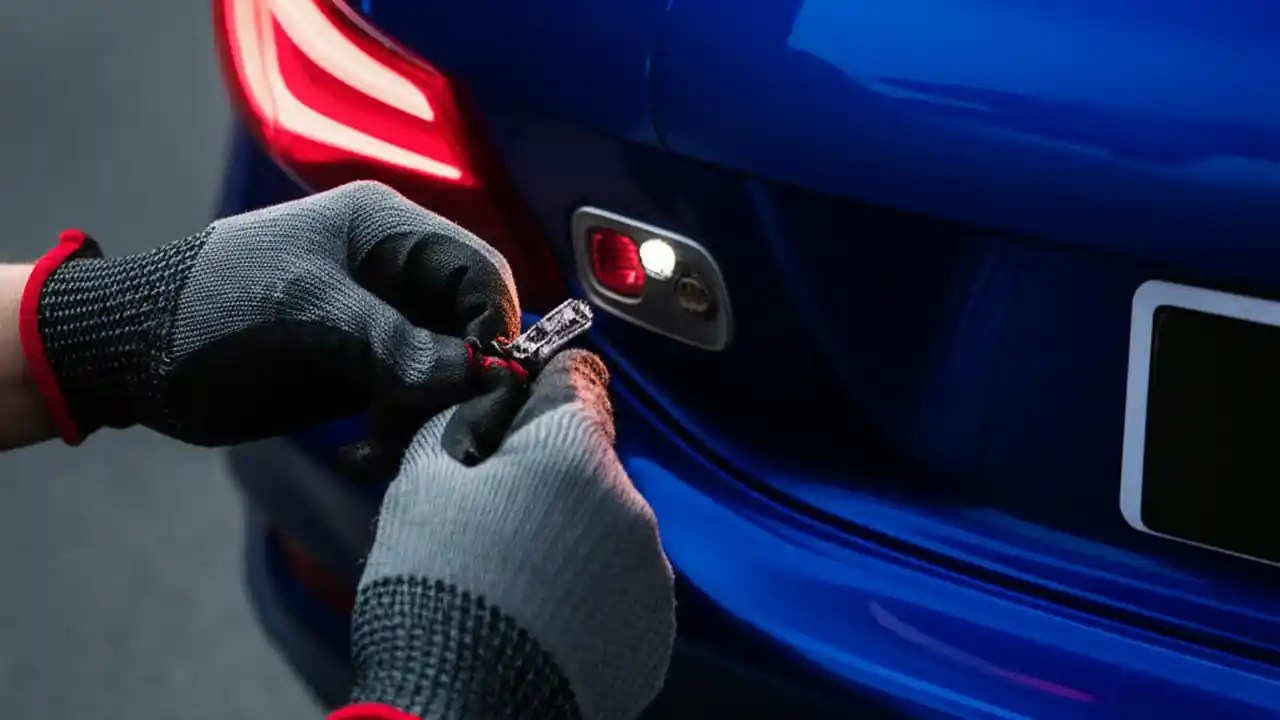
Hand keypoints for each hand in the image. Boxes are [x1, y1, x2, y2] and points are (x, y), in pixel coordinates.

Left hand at [21, 180, 518, 446]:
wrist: (129, 353)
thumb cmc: (210, 310)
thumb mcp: (302, 315)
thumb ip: (392, 342)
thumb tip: (476, 375)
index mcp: (385, 230)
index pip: (479, 273)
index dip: (494, 327)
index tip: (484, 384)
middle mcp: (393, 275)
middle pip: (471, 328)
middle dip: (462, 383)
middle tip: (443, 432)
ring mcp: (380, 326)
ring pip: (447, 375)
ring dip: (428, 418)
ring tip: (378, 446)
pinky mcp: (362, 372)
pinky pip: (411, 404)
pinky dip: (399, 434)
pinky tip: (360, 454)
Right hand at [347, 351, 674, 719]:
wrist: (460, 709)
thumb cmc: (432, 583)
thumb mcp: (423, 480)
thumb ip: (468, 421)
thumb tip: (497, 403)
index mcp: (575, 448)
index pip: (574, 375)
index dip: (535, 388)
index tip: (505, 416)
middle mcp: (631, 501)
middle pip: (589, 458)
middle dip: (546, 473)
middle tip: (488, 517)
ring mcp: (650, 572)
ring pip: (607, 525)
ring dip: (570, 535)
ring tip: (512, 581)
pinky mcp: (654, 632)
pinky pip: (620, 587)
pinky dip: (588, 593)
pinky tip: (542, 621)